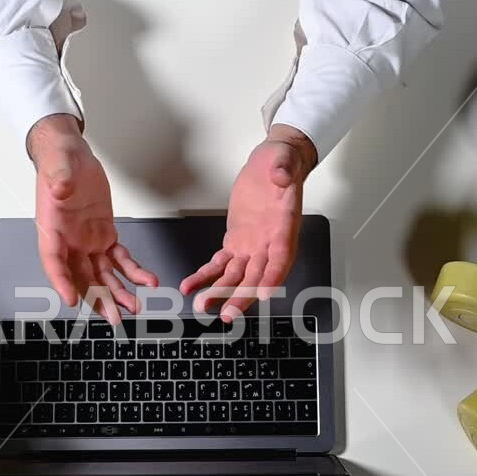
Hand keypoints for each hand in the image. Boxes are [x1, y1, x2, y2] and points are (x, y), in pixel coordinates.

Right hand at [29, 115, 157, 323]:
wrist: (70, 155)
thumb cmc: (58, 162)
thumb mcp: (57, 166)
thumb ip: (59, 179)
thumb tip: (61, 188)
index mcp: (52, 230)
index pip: (54, 262)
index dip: (61, 283)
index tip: (71, 300)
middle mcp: (69, 242)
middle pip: (82, 278)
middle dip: (98, 299)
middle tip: (114, 317)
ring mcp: (87, 242)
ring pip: (103, 275)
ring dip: (118, 292)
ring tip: (135, 306)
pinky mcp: (104, 235)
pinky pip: (120, 258)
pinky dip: (133, 271)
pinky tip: (147, 280)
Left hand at [180, 125, 318, 321]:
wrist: (272, 166)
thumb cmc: (282, 166)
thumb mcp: (284, 162)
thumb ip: (284, 171)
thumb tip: (281, 176)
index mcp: (285, 229)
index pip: (281, 258)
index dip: (273, 277)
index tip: (263, 293)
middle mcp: (269, 244)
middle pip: (257, 276)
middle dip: (241, 295)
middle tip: (227, 312)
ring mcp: (252, 247)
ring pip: (236, 276)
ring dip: (219, 291)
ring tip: (201, 303)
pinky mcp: (236, 243)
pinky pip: (220, 264)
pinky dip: (205, 276)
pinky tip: (191, 286)